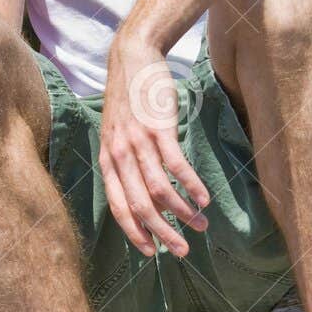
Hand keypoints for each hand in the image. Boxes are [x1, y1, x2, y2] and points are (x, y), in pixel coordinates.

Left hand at [100, 34, 209, 256]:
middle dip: (162, 233)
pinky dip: (192, 186)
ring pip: (161, 190)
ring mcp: (138, 142)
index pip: (117, 207)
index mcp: (107, 161)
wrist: (132, 59)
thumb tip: (150, 199)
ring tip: (201, 225)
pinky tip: (204, 199)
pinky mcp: (159, 128)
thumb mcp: (117, 135)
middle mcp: (119, 155)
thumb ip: (127, 166)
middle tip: (181, 251)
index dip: (134, 232)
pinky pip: (177, 166)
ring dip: (183, 213)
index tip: (151, 252)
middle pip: (141, 205)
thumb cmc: (128, 101)